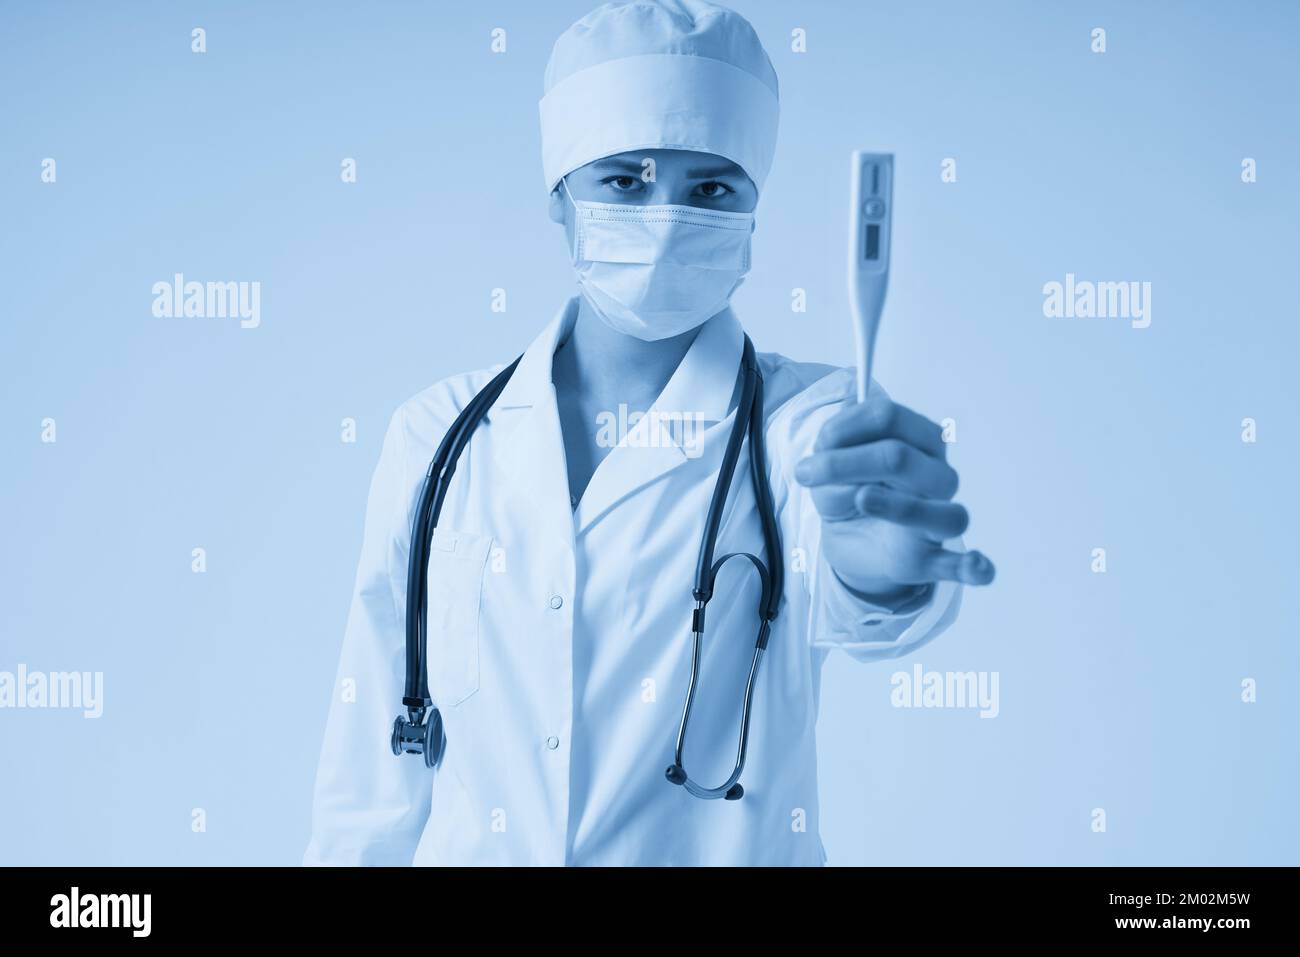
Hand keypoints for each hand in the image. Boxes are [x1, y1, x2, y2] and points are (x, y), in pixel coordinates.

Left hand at [793, 394, 994, 604]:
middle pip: (901, 458)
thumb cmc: (848, 492)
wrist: (851, 540)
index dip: (848, 425)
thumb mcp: (831, 468)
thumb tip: (829, 445)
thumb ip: (832, 450)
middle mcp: (936, 477)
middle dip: (849, 461)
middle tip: (807, 473)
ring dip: (899, 507)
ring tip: (861, 499)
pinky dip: (974, 568)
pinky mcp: (931, 560)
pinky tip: (977, 567)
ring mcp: (937, 520)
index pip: (888, 418)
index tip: (819, 442)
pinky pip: (961, 566)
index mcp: (918, 442)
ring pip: (942, 512)